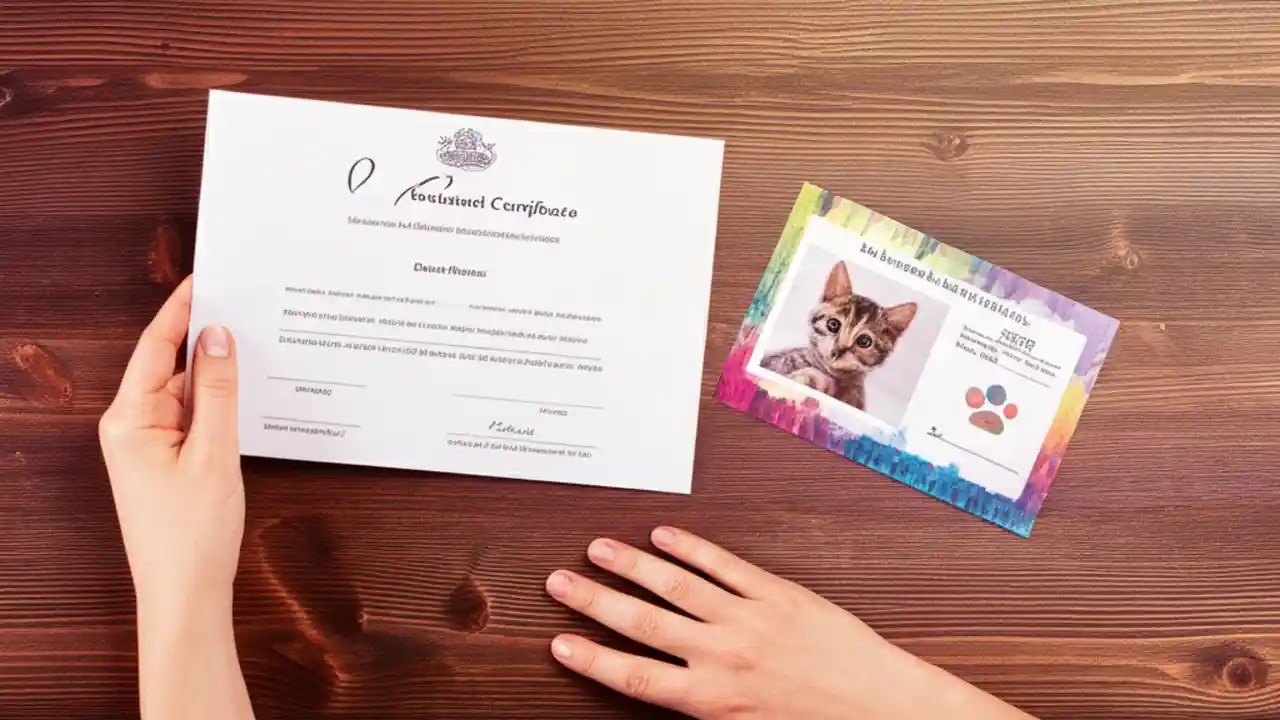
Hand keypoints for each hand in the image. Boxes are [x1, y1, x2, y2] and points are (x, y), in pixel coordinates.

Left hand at [98, 276, 244, 609]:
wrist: (185, 594)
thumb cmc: (192, 532)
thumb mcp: (213, 452)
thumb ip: (217, 390)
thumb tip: (218, 336)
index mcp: (129, 418)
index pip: (155, 346)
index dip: (182, 308)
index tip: (208, 277)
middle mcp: (132, 426)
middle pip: (170, 364)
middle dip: (205, 335)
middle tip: (246, 303)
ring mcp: (149, 444)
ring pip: (186, 391)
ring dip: (216, 372)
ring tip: (255, 343)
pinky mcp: (167, 461)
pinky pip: (193, 416)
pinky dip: (218, 402)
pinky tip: (246, 391)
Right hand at [545, 527, 1033, 718]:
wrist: (883, 708)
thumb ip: (705, 709)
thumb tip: (666, 695)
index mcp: (714, 699)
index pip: (635, 675)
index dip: (593, 658)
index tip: (561, 642)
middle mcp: (723, 655)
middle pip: (642, 622)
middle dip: (595, 601)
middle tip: (560, 582)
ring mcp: (749, 618)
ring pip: (677, 585)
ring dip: (633, 565)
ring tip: (600, 549)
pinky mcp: (776, 593)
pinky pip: (724, 565)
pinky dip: (692, 549)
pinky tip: (665, 536)